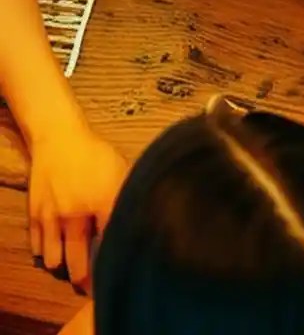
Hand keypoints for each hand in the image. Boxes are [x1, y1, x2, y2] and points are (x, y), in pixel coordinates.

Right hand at [28, 125, 127, 290]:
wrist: (60, 138)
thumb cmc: (97, 154)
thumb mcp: (122, 173)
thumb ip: (130, 198)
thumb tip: (145, 220)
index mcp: (103, 202)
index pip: (112, 243)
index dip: (114, 262)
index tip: (118, 275)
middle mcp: (76, 213)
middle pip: (79, 260)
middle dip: (86, 278)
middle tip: (93, 288)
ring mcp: (52, 215)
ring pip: (56, 258)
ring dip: (65, 268)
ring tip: (74, 274)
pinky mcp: (36, 213)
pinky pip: (38, 245)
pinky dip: (46, 254)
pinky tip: (56, 256)